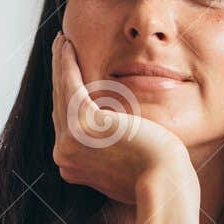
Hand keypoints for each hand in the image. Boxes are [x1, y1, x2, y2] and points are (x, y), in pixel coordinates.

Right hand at [50, 31, 194, 202]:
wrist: (164, 182)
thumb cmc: (156, 177)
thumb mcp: (125, 169)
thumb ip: (111, 157)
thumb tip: (113, 150)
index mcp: (73, 166)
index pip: (66, 125)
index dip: (66, 97)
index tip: (68, 77)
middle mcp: (65, 155)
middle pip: (60, 106)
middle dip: (59, 76)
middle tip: (60, 50)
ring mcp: (70, 141)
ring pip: (62, 92)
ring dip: (59, 62)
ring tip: (61, 41)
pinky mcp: (83, 123)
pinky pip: (70, 84)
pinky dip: (66, 62)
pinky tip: (66, 44)